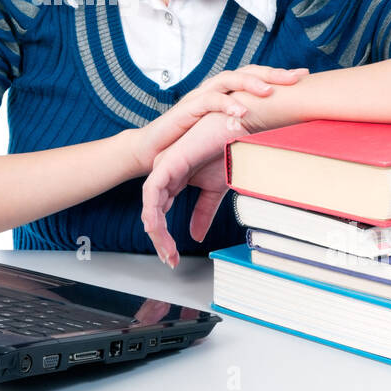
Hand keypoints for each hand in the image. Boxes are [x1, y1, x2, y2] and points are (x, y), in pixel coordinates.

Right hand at [131, 65, 305, 172]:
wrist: (153, 151)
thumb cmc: (190, 144)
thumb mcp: (223, 135)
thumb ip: (247, 131)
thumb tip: (281, 137)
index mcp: (226, 94)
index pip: (256, 77)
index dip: (279, 75)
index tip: (305, 77)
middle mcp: (214, 90)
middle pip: (247, 72)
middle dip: (273, 73)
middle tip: (298, 77)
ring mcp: (200, 97)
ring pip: (228, 79)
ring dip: (250, 83)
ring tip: (270, 91)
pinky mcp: (186, 109)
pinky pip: (208, 101)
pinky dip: (225, 104)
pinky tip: (241, 112)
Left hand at [141, 109, 247, 267]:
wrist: (240, 131)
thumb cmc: (229, 151)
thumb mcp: (214, 191)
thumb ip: (203, 212)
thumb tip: (195, 235)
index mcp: (176, 179)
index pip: (162, 212)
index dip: (165, 237)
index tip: (174, 257)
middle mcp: (167, 174)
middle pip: (153, 212)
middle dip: (159, 239)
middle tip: (169, 259)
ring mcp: (165, 168)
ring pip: (150, 206)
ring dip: (156, 230)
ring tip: (166, 250)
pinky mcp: (168, 163)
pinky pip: (152, 192)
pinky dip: (152, 211)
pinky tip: (156, 228)